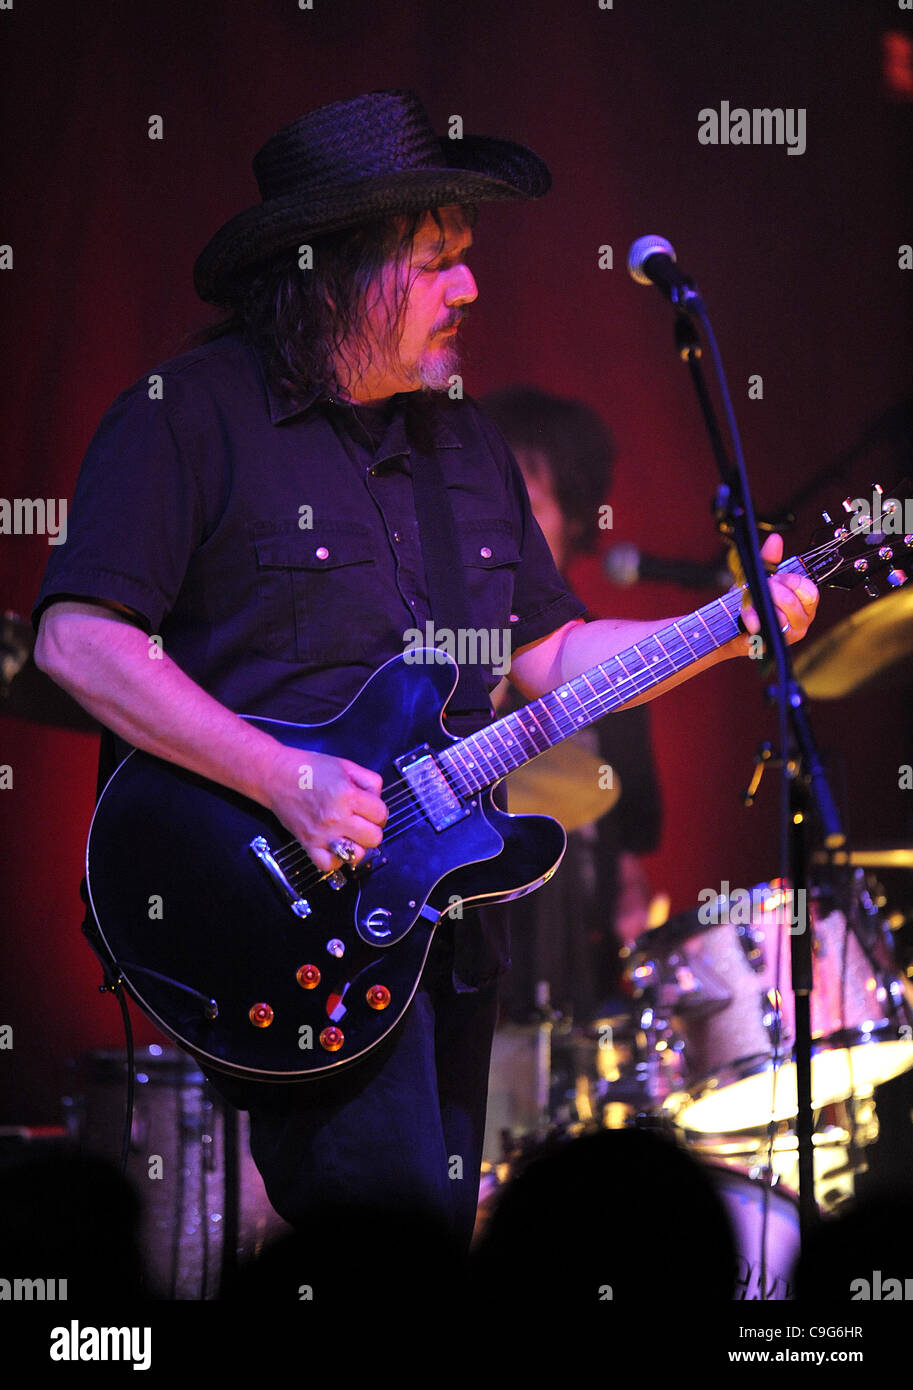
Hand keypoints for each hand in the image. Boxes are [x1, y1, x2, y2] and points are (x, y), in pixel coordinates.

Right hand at [263, 744, 386, 873]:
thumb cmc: (309, 769)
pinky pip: (329, 865)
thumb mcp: (346, 766)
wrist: (277, 776)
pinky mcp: (308, 844)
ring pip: (356, 855)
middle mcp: (336, 817)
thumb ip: (370, 782)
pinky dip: (335, 860)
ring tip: (349, 834)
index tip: (370, 808)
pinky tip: (335, 846)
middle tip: (361, 821)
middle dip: (372, 828)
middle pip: (374, 837)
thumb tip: (378, 801)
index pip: (381, 814)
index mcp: (348, 795)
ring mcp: (322, 834)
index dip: (379, 810)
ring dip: (357, 846)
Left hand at [734, 533, 818, 652]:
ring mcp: (789, 635)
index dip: (791, 581)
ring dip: (758, 605)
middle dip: (773, 591)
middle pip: (794, 601)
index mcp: (805, 603)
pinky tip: (746, 617)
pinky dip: (752, 618)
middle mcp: (802, 620)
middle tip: (760, 589)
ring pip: (780, 616)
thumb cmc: (749, 600)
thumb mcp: (759, 576)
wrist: (727, 624)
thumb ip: (769, 559)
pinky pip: (764, 628)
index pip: (810, 591)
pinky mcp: (774, 645)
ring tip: (747, 603)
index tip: (775, 578)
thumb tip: (776, 540)